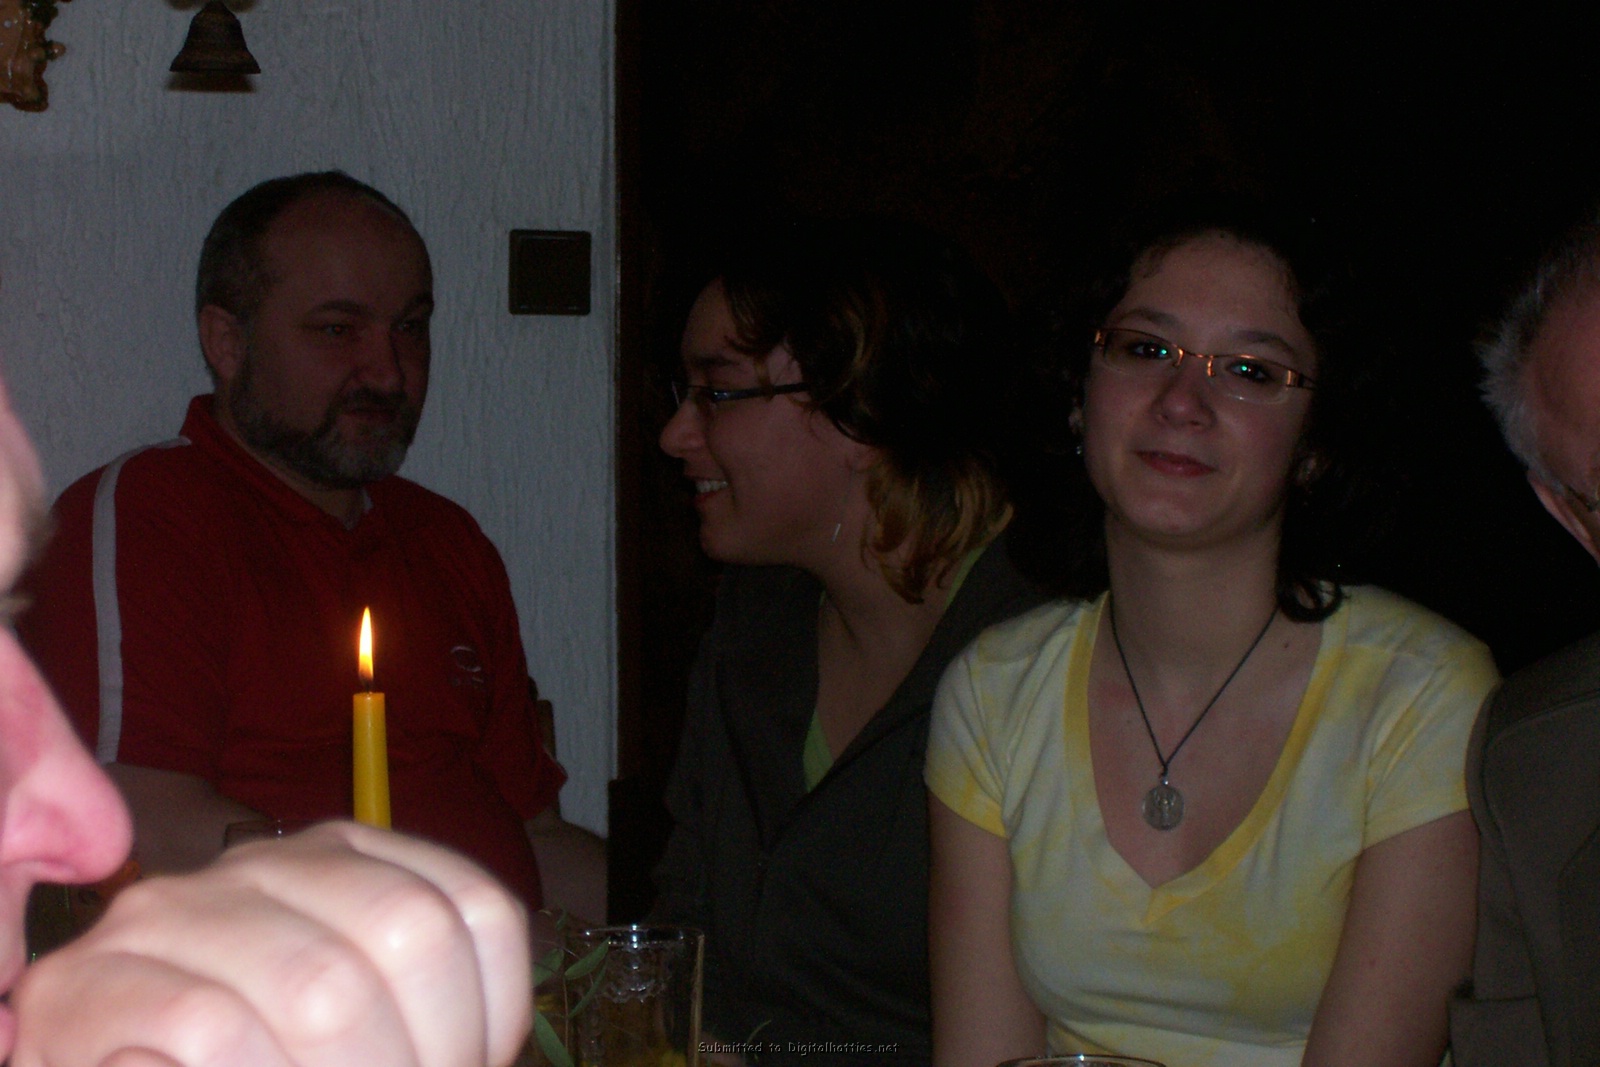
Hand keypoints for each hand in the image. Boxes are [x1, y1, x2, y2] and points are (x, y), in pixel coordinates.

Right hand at [11, 821, 531, 1066]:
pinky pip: (212, 1033)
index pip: (475, 908)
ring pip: (322, 986)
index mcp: (346, 858)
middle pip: (409, 934)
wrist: (96, 1060)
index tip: (469, 1066)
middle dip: (426, 1050)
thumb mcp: (346, 1013)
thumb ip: (412, 1008)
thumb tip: (480, 1056)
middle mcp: (268, 863)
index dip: (491, 1010)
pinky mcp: (90, 982)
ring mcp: (174, 912)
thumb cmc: (243, 1052)